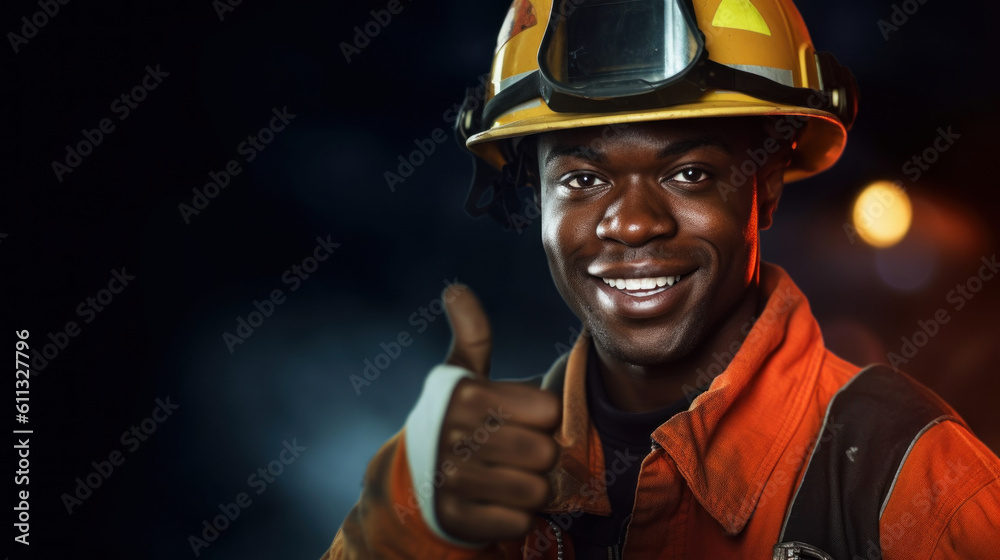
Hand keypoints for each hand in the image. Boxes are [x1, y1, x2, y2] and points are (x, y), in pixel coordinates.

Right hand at [434, 284, 561, 542]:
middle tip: (515, 451)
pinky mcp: (458, 518)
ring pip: (538, 491)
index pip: (549, 412)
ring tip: (508, 476)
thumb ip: (472, 334)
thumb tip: (455, 288)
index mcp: (467, 396)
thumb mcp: (461, 374)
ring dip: (532, 489)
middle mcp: (456, 437)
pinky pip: (520, 521)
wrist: (415, 478)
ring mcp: (454, 480)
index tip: (518, 419)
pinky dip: (515, 516)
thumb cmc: (454, 418)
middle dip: (539, 456)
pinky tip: (495, 501)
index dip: (542, 418)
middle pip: (546, 453)